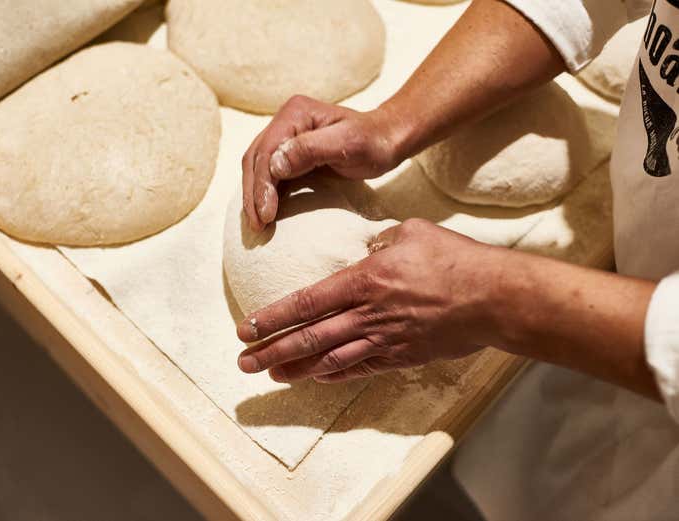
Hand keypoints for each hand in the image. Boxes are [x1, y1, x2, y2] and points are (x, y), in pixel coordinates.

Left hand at [236, 219, 505, 382]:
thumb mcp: (412, 233)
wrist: (493, 298)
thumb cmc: (454, 260)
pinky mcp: (402, 356)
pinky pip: (360, 368)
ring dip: (296, 368)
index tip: (246, 328)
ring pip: (329, 359)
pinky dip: (334, 375)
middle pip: (310, 338)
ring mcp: (384, 339)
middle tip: (244, 363)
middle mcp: (367, 314)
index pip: (306, 302)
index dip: (273, 317)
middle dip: (272, 351)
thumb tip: (368, 249)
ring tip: (269, 374)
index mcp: (364, 281)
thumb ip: (381, 242)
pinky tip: (316, 378)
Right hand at [241, 95, 403, 230]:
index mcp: (295, 113)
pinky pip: (269, 174)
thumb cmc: (372, 141)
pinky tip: (264, 213)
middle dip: (253, 193)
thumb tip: (274, 165)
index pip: (267, 150)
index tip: (266, 214)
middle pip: (256, 158)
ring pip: (257, 167)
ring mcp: (286, 137)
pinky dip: (263, 193)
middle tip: (256, 224)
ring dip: (253, 195)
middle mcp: (285, 122)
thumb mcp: (347, 143)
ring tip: (256, 224)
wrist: (385, 140)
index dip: (262, 183)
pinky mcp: (290, 153)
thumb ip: (310, 150)